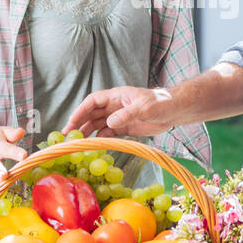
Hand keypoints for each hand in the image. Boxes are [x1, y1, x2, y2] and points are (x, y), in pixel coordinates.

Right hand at [64, 86, 178, 137]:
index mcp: (116, 96)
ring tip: (77, 144)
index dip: (81, 111)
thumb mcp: (144, 107)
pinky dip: (100, 139)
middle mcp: (114, 106)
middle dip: (79, 123)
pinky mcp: (124, 128)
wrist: (174, 111)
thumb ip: (126, 114)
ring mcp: (118, 117)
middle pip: (91, 114)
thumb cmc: (160, 102)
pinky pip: (108, 133)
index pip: (93, 101)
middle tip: (67, 136)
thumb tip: (109, 122)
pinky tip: (95, 147)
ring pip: (97, 124)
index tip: (71, 122)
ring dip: (87, 133)